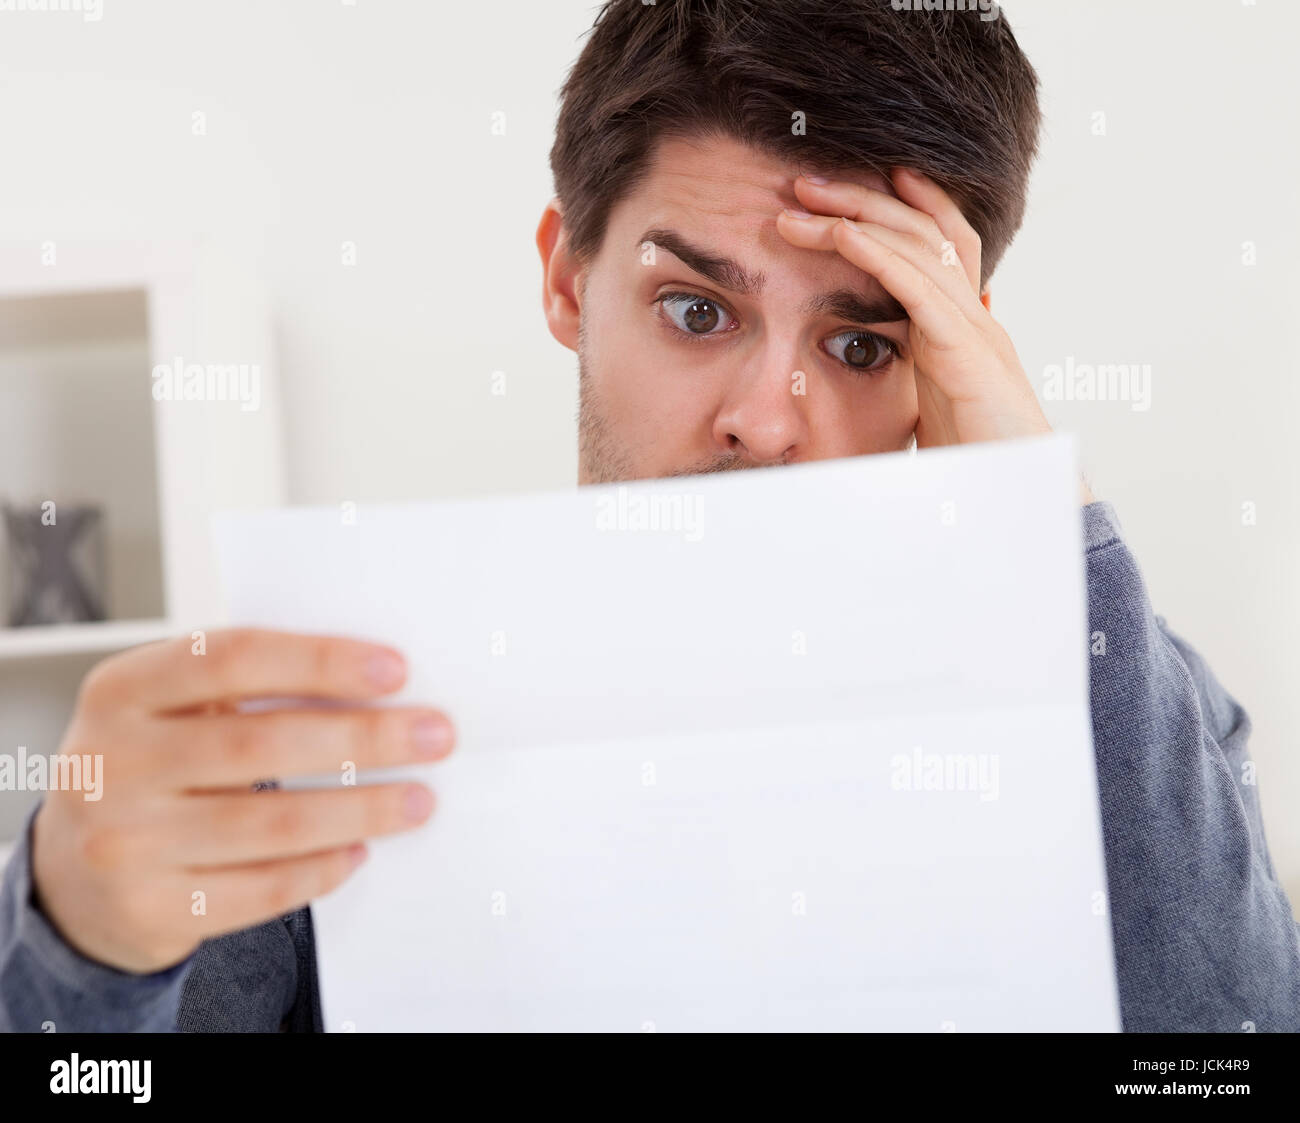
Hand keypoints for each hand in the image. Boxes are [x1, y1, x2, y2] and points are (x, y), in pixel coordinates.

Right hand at [30, 629, 453, 973]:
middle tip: (435, 735)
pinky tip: (358, 850)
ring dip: (364, 810)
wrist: (72, 873)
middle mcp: (111, 763)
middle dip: (367, 738)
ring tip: (418, 799)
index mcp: (122, 691)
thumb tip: (375, 685)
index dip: (320, 660)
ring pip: (275, 823)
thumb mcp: (169, 711)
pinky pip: (264, 888)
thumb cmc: (150, 768)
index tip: (396, 670)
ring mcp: (125, 842)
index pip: (232, 657)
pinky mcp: (151, 908)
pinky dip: (324, 868)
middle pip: (265, 743)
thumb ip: (245, 689)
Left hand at [776, 168, 1054, 449]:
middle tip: (806, 179)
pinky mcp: (966, 352)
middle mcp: (975, 317)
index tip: (866, 178)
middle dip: (865, 197)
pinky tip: (839, 233)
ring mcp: (975, 329)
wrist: (1019, 501)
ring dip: (855, 215)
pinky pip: (918, 286)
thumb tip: (875, 377)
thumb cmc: (974, 465)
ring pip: (917, 247)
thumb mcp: (931, 413)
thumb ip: (915, 382)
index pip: (943, 244)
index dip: (911, 204)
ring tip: (802, 199)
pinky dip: (877, 253)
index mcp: (966, 328)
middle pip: (924, 231)